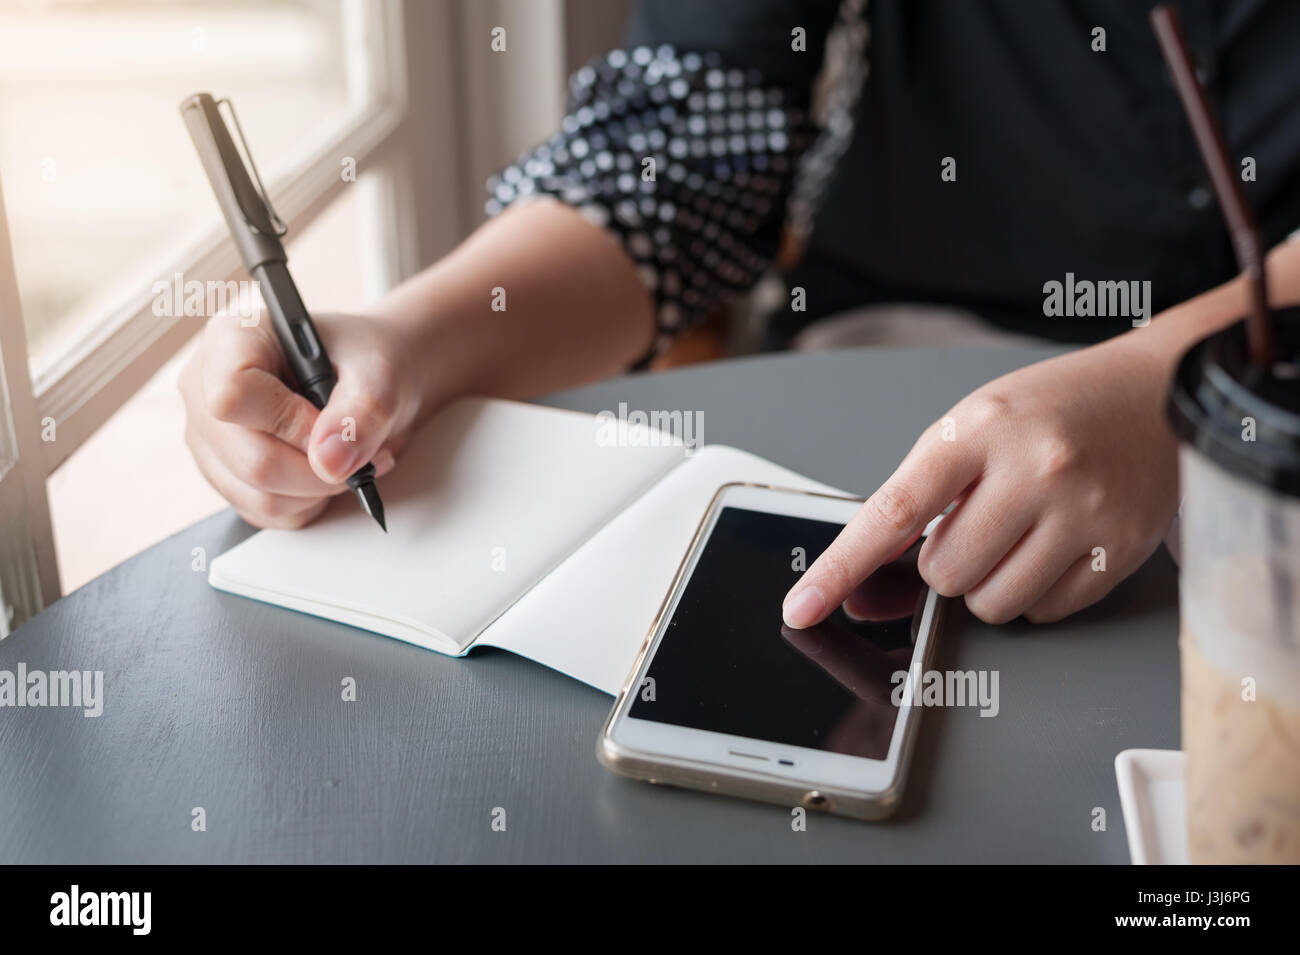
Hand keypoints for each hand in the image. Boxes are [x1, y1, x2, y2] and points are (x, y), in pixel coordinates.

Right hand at [179, 310, 421, 527]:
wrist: (365, 378)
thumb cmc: (363, 361)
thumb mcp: (379, 372)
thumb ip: (361, 412)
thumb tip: (330, 462)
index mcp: (232, 339)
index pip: (231, 395)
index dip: (289, 422)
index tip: (330, 424)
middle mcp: (205, 388)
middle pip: (250, 460)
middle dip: (319, 469)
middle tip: (363, 452)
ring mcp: (209, 438)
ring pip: (258, 496)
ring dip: (319, 490)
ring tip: (351, 457)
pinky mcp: (223, 475)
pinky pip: (264, 513)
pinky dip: (308, 502)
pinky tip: (326, 471)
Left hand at [783, 335, 1180, 626]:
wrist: (1151, 393)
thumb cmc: (1048, 411)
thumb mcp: (972, 427)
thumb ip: (918, 494)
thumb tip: (865, 577)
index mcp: (979, 429)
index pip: (892, 511)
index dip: (839, 567)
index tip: (801, 606)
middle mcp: (1034, 467)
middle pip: (943, 575)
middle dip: (945, 563)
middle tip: (977, 523)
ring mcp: (1084, 510)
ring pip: (992, 605)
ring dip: (989, 584)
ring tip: (1017, 533)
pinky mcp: (1122, 548)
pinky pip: (1045, 612)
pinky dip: (1035, 593)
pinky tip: (1054, 545)